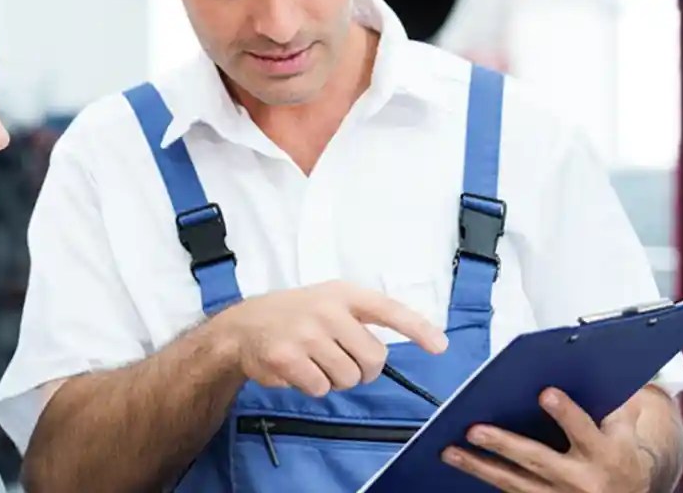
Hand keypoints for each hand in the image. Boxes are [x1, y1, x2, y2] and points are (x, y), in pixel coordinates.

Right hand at [212, 281, 448, 396]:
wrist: (242, 326)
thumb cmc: (294, 315)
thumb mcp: (328, 301)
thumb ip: (358, 320)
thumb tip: (384, 354)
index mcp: (344, 294)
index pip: (389, 309)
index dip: (417, 328)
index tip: (440, 346)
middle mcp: (328, 311)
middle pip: (373, 358)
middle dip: (364, 370)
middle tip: (345, 364)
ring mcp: (307, 334)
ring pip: (348, 377)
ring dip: (336, 380)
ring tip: (316, 363)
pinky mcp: (288, 358)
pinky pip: (321, 388)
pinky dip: (313, 386)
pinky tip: (299, 370)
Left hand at [442, 388, 651, 492]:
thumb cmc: (620, 461)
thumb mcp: (625, 433)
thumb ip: (613, 403)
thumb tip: (595, 367)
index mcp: (603, 453)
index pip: (583, 429)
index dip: (565, 412)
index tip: (546, 393)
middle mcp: (580, 478)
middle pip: (538, 459)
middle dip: (504, 444)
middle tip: (475, 429)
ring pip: (514, 482)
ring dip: (480, 466)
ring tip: (451, 451)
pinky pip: (510, 492)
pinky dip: (485, 479)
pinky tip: (463, 466)